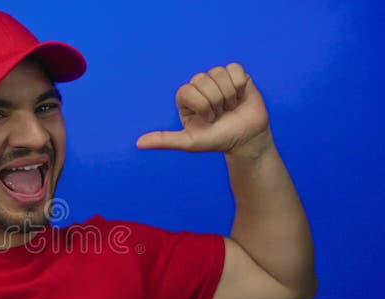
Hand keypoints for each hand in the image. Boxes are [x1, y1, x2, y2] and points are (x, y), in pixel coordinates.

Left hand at [136, 63, 271, 155]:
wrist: (246, 139)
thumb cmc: (217, 140)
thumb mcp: (189, 142)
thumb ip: (164, 140)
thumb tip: (138, 144)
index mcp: (185, 98)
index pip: (187, 90)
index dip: (202, 105)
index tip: (208, 119)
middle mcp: (199, 85)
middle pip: (203, 79)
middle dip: (216, 102)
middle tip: (220, 114)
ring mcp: (217, 79)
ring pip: (219, 73)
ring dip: (229, 95)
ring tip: (230, 107)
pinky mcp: (236, 75)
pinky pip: (235, 69)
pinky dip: (240, 85)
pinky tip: (240, 97)